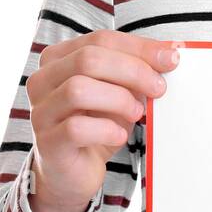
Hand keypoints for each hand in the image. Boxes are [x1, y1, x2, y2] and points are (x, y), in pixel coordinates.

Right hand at [25, 29, 182, 211]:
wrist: (74, 172)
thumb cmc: (97, 125)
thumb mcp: (118, 91)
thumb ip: (135, 71)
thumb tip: (168, 55)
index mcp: (58, 58)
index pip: (100, 39)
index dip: (139, 47)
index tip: (170, 59)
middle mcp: (41, 80)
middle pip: (88, 59)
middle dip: (132, 71)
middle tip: (158, 87)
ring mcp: (40, 111)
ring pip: (78, 89)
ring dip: (119, 99)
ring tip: (137, 113)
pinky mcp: (47, 142)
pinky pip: (76, 128)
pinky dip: (106, 129)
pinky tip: (120, 135)